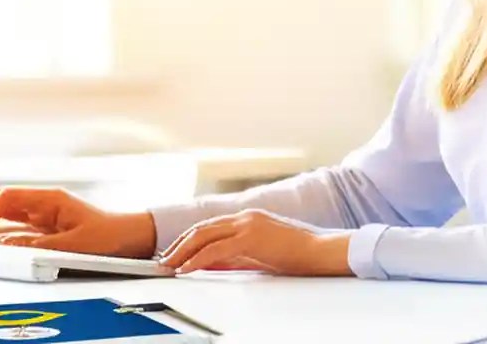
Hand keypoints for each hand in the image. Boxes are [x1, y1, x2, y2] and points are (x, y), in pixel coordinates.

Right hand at [0, 186, 156, 258]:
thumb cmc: (108, 235)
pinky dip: (1, 230)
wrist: (128, 236)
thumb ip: (41, 245)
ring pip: (7, 210)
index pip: (9, 197)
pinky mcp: (45, 225)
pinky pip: (16, 224)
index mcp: (50, 199)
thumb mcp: (75, 244)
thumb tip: (8, 246)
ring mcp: (43, 213)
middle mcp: (43, 202)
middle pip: (2, 198)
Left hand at [159, 209, 352, 275]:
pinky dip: (196, 259)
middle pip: (202, 228)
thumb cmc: (299, 254)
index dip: (190, 239)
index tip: (176, 251)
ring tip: (169, 265)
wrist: (321, 251)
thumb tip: (216, 261)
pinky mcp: (250, 237)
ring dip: (183, 251)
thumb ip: (240, 253)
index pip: (210, 226)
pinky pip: (215, 250)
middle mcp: (245, 216)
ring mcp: (247, 224)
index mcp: (249, 217)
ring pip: (204, 235)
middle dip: (180, 244)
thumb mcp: (263, 252)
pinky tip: (186, 269)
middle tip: (165, 259)